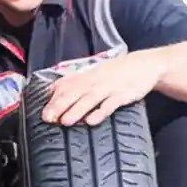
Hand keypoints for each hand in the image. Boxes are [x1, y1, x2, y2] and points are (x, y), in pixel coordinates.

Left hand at [41, 50, 164, 125]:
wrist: (144, 65)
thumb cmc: (114, 73)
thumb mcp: (94, 74)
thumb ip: (75, 83)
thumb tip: (52, 93)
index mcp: (86, 76)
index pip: (65, 86)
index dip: (53, 99)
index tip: (42, 112)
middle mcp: (94, 81)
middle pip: (74, 93)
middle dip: (59, 106)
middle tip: (47, 118)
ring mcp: (109, 87)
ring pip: (89, 99)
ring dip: (76, 110)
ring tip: (64, 122)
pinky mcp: (123, 94)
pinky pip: (110, 104)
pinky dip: (101, 112)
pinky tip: (92, 120)